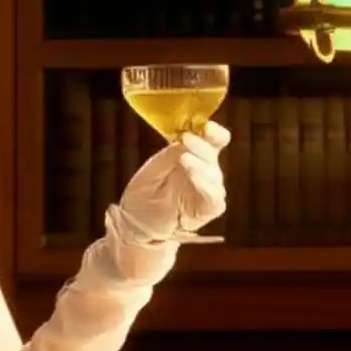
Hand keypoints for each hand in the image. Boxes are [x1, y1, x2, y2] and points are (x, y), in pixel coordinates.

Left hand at [118, 120, 229, 241]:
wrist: (136, 225)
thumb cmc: (143, 195)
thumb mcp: (150, 172)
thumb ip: (167, 158)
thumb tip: (183, 140)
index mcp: (192, 155)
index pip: (211, 139)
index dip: (212, 131)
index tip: (206, 124)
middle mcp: (204, 169)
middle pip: (214, 152)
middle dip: (201, 144)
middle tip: (186, 138)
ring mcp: (208, 189)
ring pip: (214, 173)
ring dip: (201, 164)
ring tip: (184, 159)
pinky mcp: (209, 208)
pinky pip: (214, 197)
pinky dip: (206, 186)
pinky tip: (194, 177)